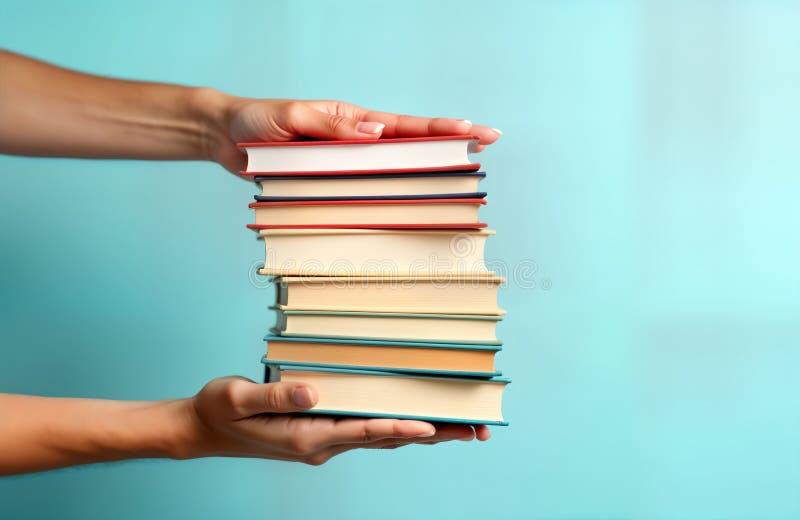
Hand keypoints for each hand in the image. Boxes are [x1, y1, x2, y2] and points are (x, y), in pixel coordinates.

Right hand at [180, 376, 489, 464]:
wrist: (200, 430)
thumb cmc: (218, 412)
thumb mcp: (237, 398)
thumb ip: (275, 395)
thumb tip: (312, 391)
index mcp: (307, 438)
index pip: (364, 432)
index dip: (400, 428)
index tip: (433, 427)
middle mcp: (322, 444)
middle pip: (387, 440)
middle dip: (433, 435)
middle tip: (475, 431)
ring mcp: (323, 441)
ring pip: (382, 437)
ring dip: (420, 432)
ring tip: (460, 426)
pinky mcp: (319, 433)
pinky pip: (366, 430)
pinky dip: (395, 426)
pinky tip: (410, 416)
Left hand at [197, 92, 501, 172]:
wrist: (228, 138)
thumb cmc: (258, 120)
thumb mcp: (293, 117)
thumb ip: (331, 126)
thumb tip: (376, 132)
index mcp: (351, 119)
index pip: (403, 125)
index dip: (439, 129)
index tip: (474, 130)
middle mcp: (355, 142)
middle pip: (408, 146)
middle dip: (446, 147)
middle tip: (484, 149)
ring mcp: (344, 164)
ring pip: (390, 172)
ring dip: (421, 176)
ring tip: (456, 182)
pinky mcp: (329, 183)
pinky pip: (362, 192)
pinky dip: (383, 200)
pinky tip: (403, 210)